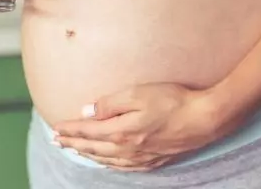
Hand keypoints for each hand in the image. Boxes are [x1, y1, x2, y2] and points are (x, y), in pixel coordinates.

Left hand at [52, 83, 225, 171]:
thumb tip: (87, 111)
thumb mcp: (138, 93)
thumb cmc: (173, 101)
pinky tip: (106, 162)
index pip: (88, 131)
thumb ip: (110, 103)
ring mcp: (141, 157)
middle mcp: (127, 148)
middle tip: (57, 141)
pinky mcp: (154, 160)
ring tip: (75, 150)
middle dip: (73, 143)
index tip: (55, 127)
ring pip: (106, 159)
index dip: (70, 129)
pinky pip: (123, 166)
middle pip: (93, 147)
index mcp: (121, 131)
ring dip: (87, 154)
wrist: (205, 119)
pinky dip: (108, 164)